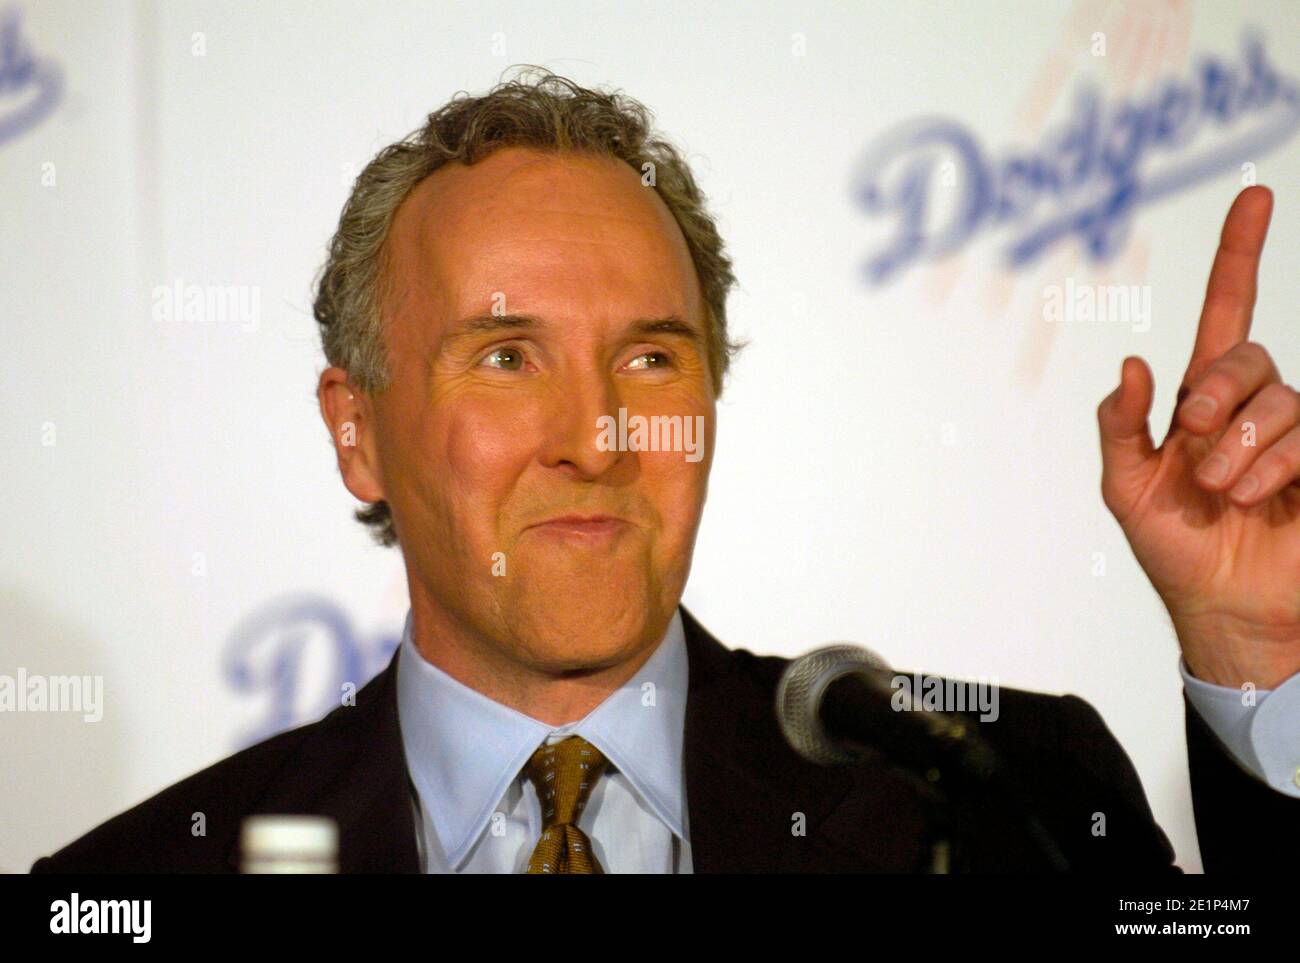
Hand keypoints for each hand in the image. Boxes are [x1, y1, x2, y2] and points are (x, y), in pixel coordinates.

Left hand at [1097, 186, 1299, 689]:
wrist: (1222, 609)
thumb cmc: (1173, 547)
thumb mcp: (1126, 488)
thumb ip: (1120, 425)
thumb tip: (1132, 364)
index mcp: (1199, 400)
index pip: (1224, 312)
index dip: (1239, 255)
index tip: (1255, 195)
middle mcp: (1251, 406)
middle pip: (1248, 357)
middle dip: (1218, 394)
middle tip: (1194, 442)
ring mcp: (1293, 434)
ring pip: (1284, 400)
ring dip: (1244, 449)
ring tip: (1222, 493)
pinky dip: (1278, 466)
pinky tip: (1257, 499)